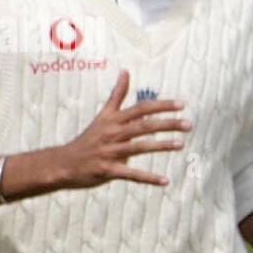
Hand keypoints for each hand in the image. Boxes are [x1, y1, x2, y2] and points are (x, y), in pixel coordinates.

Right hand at [55, 70, 190, 187]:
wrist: (63, 163)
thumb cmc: (88, 139)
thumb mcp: (103, 115)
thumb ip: (117, 95)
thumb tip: (126, 71)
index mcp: (113, 120)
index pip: (141, 109)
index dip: (161, 106)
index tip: (182, 104)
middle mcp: (112, 133)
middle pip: (143, 125)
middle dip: (167, 124)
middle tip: (189, 124)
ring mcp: (109, 152)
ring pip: (139, 147)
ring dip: (161, 146)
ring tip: (181, 144)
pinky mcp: (107, 170)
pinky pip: (131, 174)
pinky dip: (148, 178)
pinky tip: (165, 180)